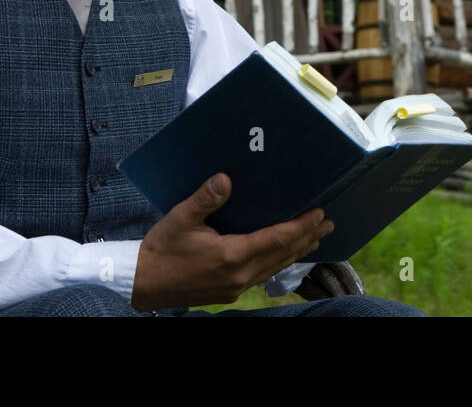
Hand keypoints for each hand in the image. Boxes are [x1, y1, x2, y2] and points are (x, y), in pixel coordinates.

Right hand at [129, 172, 332, 311]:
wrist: (142, 284)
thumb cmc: (161, 249)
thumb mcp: (180, 218)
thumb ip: (205, 199)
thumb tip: (225, 179)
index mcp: (231, 255)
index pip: (277, 239)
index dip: (301, 226)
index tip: (319, 214)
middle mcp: (239, 275)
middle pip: (283, 255)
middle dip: (307, 238)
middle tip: (328, 223)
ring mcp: (235, 287)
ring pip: (275, 268)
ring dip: (297, 252)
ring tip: (315, 238)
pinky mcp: (229, 292)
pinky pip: (263, 275)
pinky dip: (279, 262)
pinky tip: (283, 255)